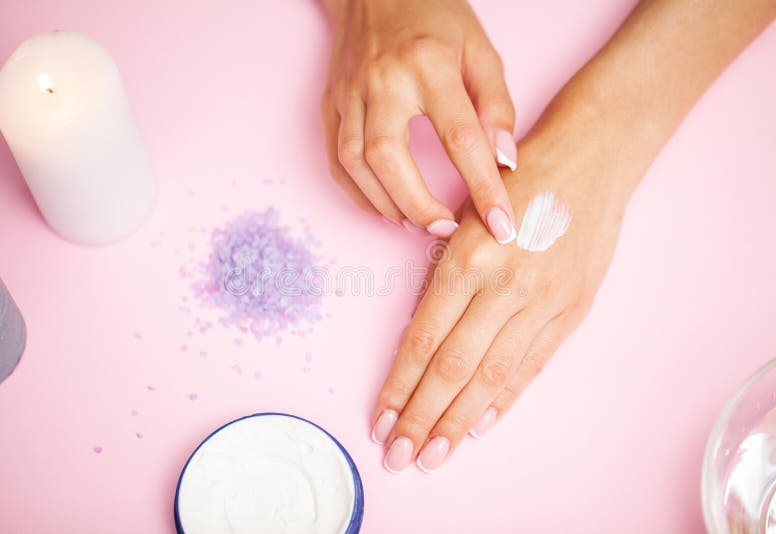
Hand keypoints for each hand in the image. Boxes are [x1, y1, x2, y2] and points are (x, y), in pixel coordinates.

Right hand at [321, 0, 517, 241]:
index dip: (483, 188)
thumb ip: (495, 105)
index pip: (460, 138)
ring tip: (417, 223)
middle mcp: (382, 80)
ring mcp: (349, 93)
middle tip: (446, 230)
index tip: (502, 225)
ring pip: (355, 163)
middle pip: (390, 158)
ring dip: (386, 204)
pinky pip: (336, 159)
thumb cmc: (434, 18)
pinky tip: (385, 207)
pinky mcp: (331, 104)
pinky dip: (359, 193)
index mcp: (427, 64)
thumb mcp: (480, 50)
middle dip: (420, 206)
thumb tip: (503, 161)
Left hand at [370, 130, 629, 471]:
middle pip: (452, 369)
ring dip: (458, 422)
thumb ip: (445, 281)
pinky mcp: (572, 311)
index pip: (422, 342)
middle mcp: (503, 286)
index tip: (381, 421)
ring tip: (433, 455)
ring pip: (491, 377)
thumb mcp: (465, 220)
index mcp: (467, 259)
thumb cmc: (517, 183)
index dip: (399, 389)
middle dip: (421, 420)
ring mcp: (542, 302)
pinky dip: (503, 400)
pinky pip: (532, 366)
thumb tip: (420, 343)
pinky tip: (480, 426)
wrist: (590, 160)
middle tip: (398, 457)